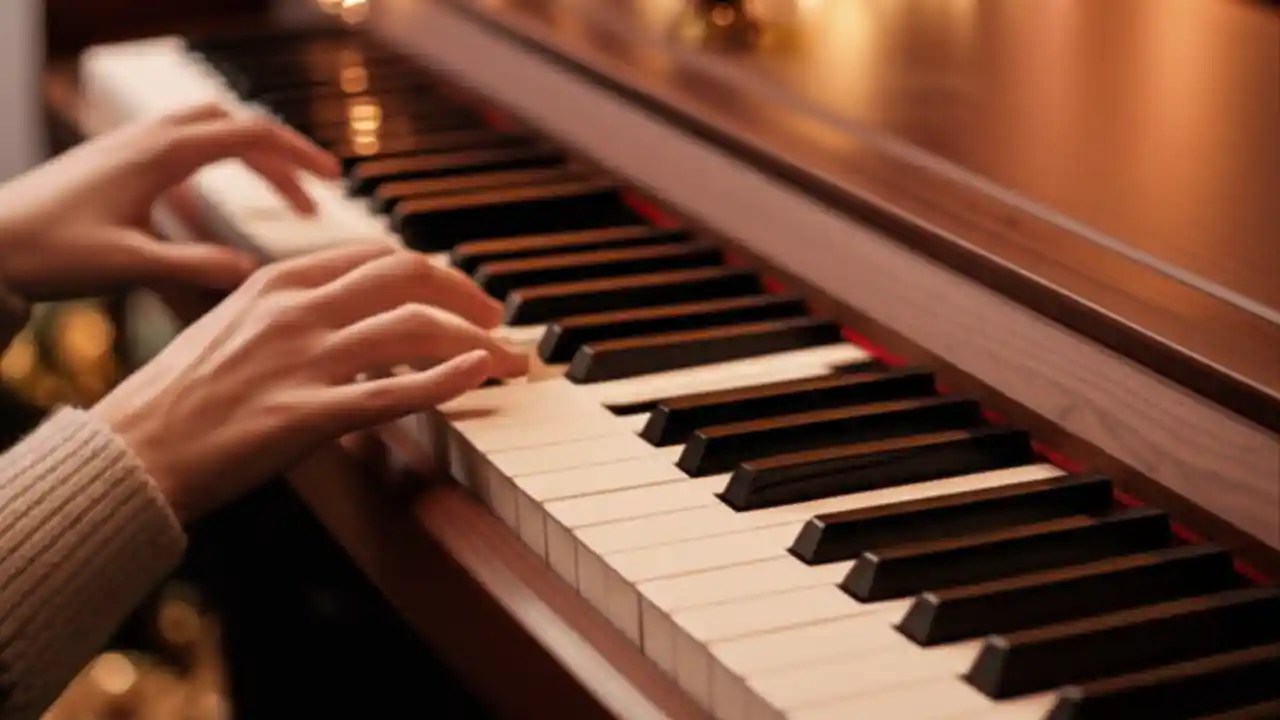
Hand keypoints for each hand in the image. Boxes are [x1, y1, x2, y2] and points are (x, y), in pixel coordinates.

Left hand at [0, 102, 338, 300]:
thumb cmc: (48, 251)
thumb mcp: (130, 264)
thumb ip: (196, 267)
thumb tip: (257, 274)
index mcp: (160, 154)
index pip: (250, 136)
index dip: (299, 157)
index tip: (336, 181)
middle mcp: (148, 138)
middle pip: (236, 126)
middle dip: (282, 157)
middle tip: (315, 195)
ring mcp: (129, 144)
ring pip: (209, 130)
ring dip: (251, 157)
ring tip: (280, 199)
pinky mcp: (116, 160)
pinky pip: (184, 144)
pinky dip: (219, 163)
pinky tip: (221, 202)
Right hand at [91, 244, 527, 521]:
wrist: (132, 449)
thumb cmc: (177, 397)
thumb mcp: (231, 328)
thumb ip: (289, 313)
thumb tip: (344, 314)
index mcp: (277, 283)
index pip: (376, 257)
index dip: (431, 272)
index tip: (459, 293)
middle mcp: (296, 310)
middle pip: (407, 278)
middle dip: (465, 295)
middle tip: (497, 319)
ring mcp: (304, 361)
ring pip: (414, 330)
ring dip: (476, 342)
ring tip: (508, 360)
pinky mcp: (306, 415)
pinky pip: (393, 392)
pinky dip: (446, 380)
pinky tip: (478, 377)